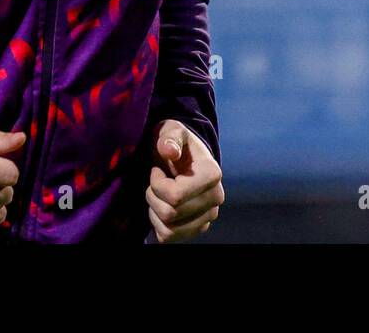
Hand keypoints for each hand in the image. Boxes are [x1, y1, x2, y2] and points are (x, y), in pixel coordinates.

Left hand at [146, 119, 222, 241]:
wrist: (184, 157)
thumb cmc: (175, 143)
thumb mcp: (170, 131)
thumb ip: (169, 138)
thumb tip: (171, 151)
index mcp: (212, 174)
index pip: (176, 196)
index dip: (157, 184)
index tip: (156, 170)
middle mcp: (216, 198)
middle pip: (170, 213)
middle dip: (153, 196)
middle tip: (154, 182)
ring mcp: (209, 215)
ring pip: (169, 229)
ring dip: (155, 211)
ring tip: (158, 194)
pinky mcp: (199, 227)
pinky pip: (169, 237)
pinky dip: (158, 224)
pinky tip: (161, 206)